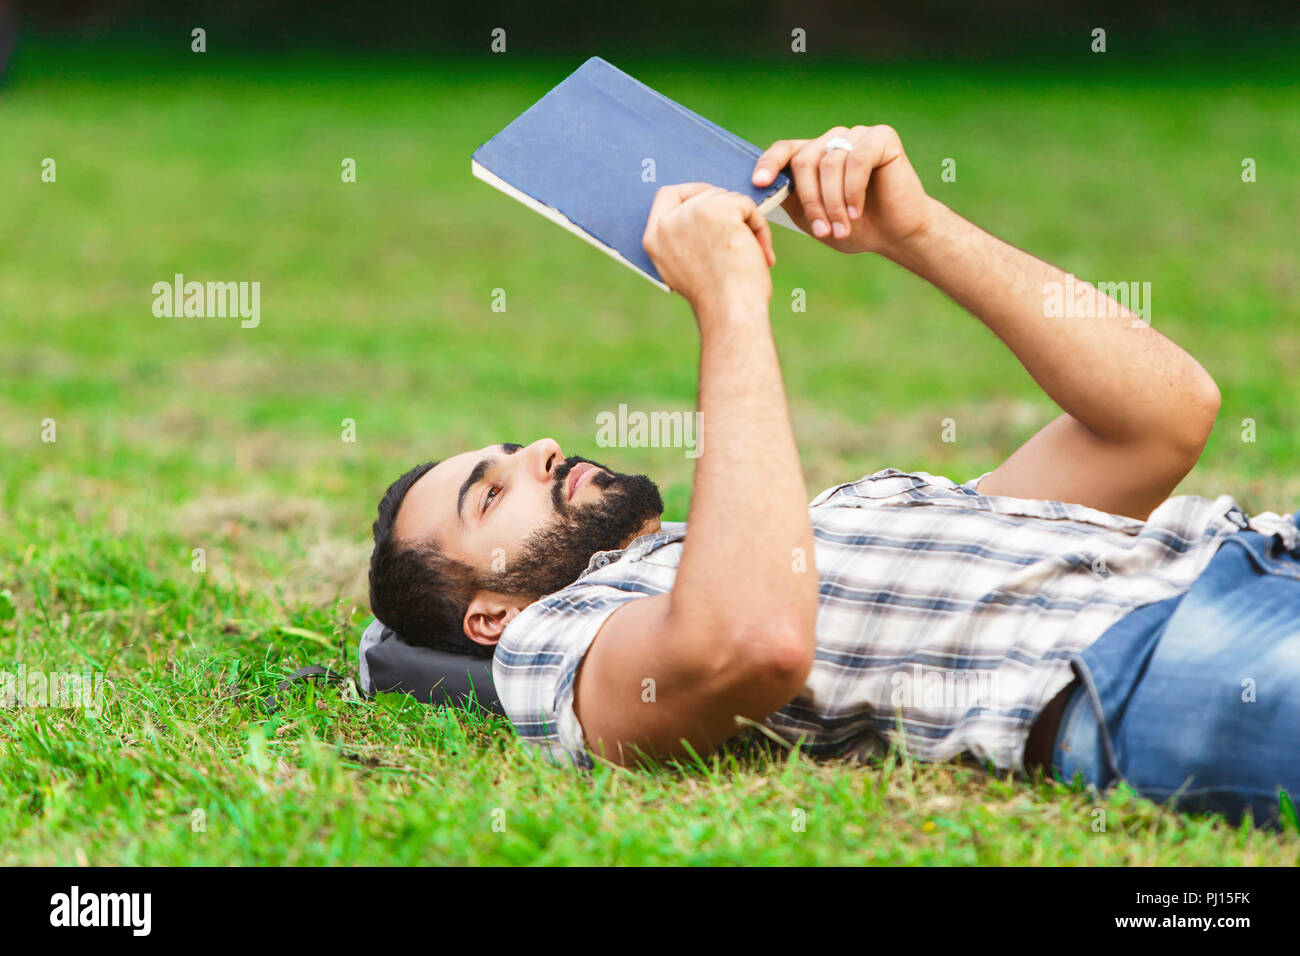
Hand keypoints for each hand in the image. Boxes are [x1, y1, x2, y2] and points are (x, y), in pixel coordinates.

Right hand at [642, 183, 774, 313]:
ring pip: (728, 199)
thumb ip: (683, 239)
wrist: (730, 311)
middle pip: (704, 194)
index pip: (667, 195)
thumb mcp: (684, 268)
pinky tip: (761, 253)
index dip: (692, 193)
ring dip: (747, 223)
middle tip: (742, 239)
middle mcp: (667, 223)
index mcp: (654, 238)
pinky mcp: (718, 209)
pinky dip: (760, 227)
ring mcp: (691, 213)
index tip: (713, 203)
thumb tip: (705, 214)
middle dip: (728, 211)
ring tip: (754, 255)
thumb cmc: (716, 299)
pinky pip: (747, 205)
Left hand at [752, 124, 930, 255]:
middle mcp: (834, 140)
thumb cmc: (854, 228)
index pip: (785, 150)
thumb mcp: (813, 218)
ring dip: (833, 203)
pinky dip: (852, 190)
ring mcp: (858, 135)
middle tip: (822, 231)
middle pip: (804, 161)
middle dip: (811, 201)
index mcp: (815, 155)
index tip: (758, 183)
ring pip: (829, 163)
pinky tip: (856, 211)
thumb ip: (790, 199)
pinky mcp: (882, 137)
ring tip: (842, 229)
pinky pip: (856, 160)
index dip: (768, 164)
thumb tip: (759, 190)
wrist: (897, 234)